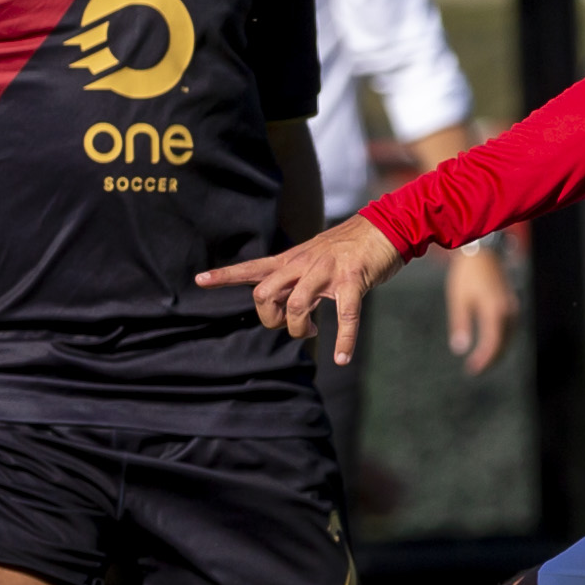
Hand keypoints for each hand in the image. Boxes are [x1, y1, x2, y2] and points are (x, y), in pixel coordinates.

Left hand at [196, 217, 404, 364]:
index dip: (225, 275)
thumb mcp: (313, 254)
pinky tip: (342, 358)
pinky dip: (344, 341)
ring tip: (312, 333)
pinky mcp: (353, 280)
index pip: (252, 267)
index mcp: (292, 259)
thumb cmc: (349, 246)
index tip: (199, 280)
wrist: (385, 226)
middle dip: (270, 318)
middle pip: (265, 294)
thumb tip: (282, 302)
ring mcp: (327, 272)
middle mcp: (304, 264)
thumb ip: (295, 275)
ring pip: (296, 305)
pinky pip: (345, 316)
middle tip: (289, 324)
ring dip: (300, 328)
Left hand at [443, 242, 516, 373]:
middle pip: (503, 344)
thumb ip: (460, 325)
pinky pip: (510, 329)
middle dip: (490, 359)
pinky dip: (501, 340)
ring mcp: (513, 307)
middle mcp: (508, 312)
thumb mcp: (459, 299)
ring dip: (497, 351)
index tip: (471, 369)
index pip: (492, 344)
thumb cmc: (467, 274)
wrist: (483, 251)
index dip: (483, 360)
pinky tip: (490, 344)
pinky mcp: (512, 304)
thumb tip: (460, 349)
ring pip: (509, 338)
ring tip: (482, 361)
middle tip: (475, 369)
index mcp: (495, 312)